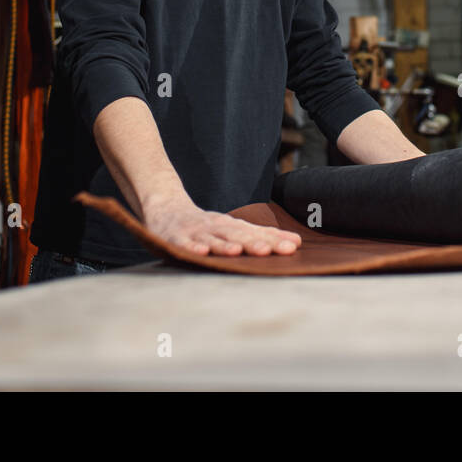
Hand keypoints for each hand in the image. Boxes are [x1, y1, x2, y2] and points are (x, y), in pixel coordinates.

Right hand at [144, 200, 301, 256]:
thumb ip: (260, 236)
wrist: (165, 208)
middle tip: (273, 251)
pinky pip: (184, 244)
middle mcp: (216, 227)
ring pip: (212, 239)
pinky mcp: (175, 238)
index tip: (293, 246)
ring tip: (239, 251)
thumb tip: (295, 243)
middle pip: (238, 235)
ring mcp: (196, 232)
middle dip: (255, 243)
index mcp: (231, 226)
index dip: (274, 239)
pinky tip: (202, 253)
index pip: (256, 232)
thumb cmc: (205, 225)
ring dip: (225, 245)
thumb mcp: (232, 228)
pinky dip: (192, 248)